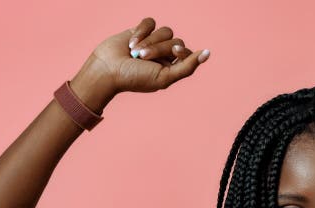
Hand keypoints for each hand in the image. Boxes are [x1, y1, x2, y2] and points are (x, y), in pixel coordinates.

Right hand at [80, 17, 209, 95]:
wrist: (106, 70)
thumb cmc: (134, 79)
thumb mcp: (163, 78)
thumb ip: (187, 67)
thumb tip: (207, 53)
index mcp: (172, 67)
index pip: (187, 52)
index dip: (183, 50)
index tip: (176, 52)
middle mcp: (164, 54)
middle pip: (175, 40)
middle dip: (159, 48)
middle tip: (143, 58)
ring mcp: (152, 42)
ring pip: (164, 30)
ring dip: (149, 41)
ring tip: (134, 52)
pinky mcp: (140, 31)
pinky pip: (151, 22)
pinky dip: (142, 30)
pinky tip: (131, 42)